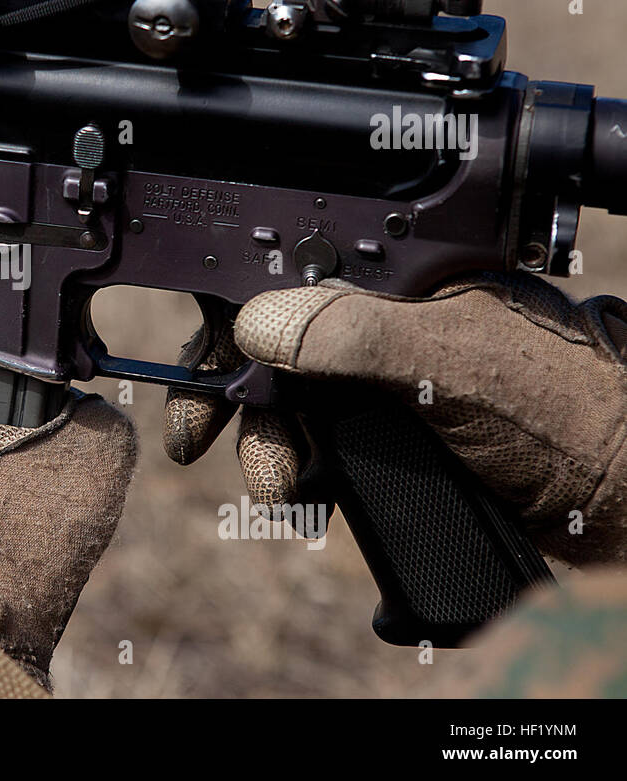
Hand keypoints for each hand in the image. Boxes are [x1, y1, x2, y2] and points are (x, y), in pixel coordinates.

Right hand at [165, 273, 626, 564]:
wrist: (618, 505)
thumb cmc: (563, 409)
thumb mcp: (452, 357)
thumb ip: (353, 332)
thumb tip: (256, 322)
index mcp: (399, 277)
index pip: (287, 275)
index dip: (229, 317)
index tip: (197, 370)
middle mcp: (382, 327)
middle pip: (272, 347)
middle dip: (230, 398)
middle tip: (196, 443)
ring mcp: (384, 388)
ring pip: (289, 407)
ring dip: (265, 450)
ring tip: (280, 490)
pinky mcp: (391, 444)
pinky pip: (319, 453)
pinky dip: (299, 477)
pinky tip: (304, 498)